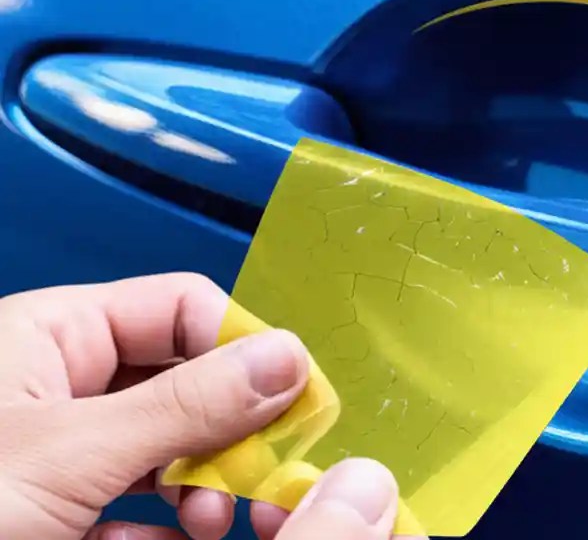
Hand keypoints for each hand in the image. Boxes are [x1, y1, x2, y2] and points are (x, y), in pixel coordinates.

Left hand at [0, 274, 401, 539]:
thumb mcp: (71, 453)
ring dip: (203, 494)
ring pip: (172, 456)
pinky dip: (160, 534)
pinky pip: (139, 514)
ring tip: (207, 524)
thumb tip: (290, 360)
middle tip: (267, 472)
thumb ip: (187, 407)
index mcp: (50, 336)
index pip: (183, 310)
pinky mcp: (63, 516)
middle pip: (188, 388)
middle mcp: (61, 387)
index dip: (245, 349)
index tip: (296, 398)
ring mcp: (62, 456)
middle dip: (230, 438)